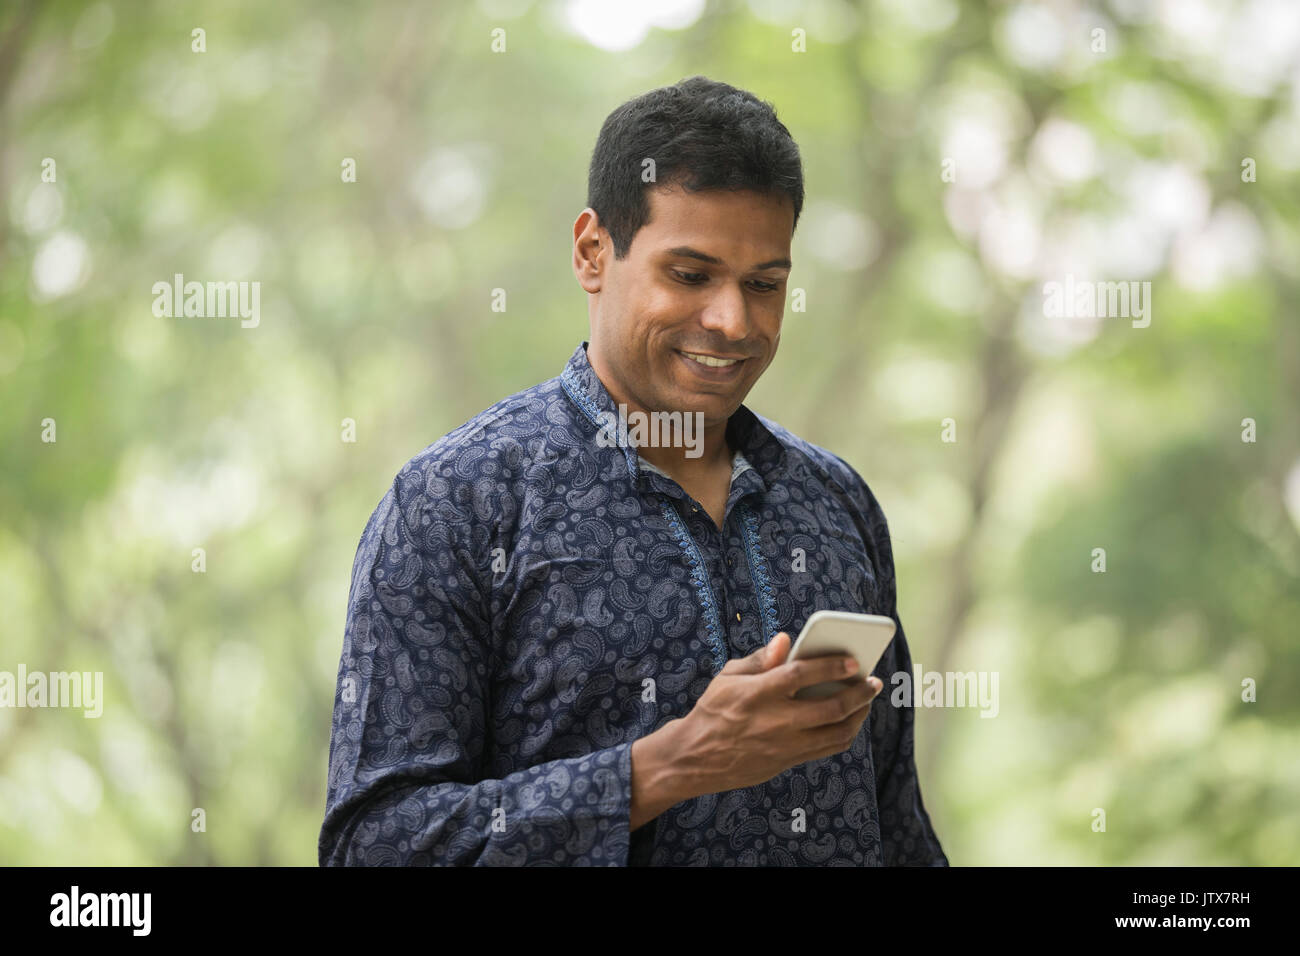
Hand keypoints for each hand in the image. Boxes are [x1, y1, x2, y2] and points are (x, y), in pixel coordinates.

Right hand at [671, 631, 882, 793]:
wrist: (695, 758)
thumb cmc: (714, 710)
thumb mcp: (727, 677)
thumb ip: (760, 659)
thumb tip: (785, 640)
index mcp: (756, 694)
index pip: (800, 675)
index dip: (830, 666)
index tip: (852, 660)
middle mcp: (773, 722)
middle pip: (829, 708)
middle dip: (858, 693)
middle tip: (872, 681)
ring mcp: (783, 746)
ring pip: (835, 733)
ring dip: (858, 715)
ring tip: (866, 700)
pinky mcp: (787, 762)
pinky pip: (826, 749)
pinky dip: (845, 733)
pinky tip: (850, 720)